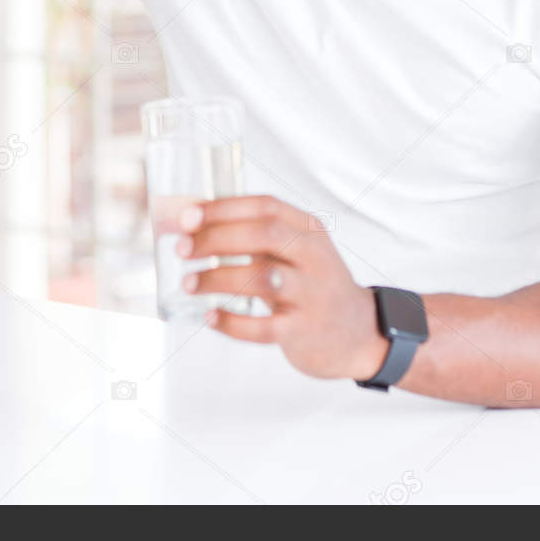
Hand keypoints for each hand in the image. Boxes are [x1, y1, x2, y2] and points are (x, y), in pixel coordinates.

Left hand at [177, 195, 389, 381]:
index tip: (188, 217)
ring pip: (262, 278)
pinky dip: (231, 322)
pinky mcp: (304, 330)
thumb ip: (255, 236)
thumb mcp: (295, 251)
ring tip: (189, 283)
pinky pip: (263, 326)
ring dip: (218, 278)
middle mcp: (313, 256)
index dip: (224, 208)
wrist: (357, 333)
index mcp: (308, 229)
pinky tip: (210, 317)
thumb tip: (191, 222)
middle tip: (182, 249)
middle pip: (264, 235)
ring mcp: (311, 294)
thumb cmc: (310, 285)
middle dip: (216, 239)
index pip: (266, 207)